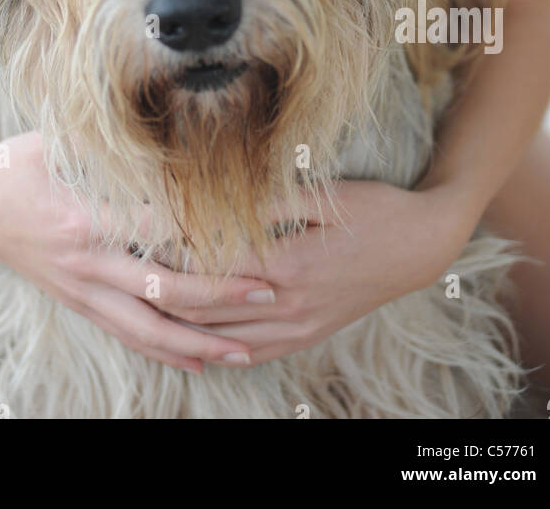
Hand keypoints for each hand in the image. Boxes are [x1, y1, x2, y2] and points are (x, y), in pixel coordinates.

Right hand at [0, 131, 276, 374]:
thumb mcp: (60, 139)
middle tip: (270, 294)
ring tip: (247, 350)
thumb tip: (173, 126)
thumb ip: (111, 142)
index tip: (251, 233)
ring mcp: (82, 289)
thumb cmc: (21, 161)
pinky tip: (200, 360)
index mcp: (85, 217)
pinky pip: (128, 334)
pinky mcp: (79, 302)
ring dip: (199, 341)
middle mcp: (86, 261)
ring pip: (147, 328)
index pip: (157, 229)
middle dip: (219, 296)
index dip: (205, 234)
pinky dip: (166, 350)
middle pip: (163, 288)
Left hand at [160, 180, 476, 366]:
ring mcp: (299, 326)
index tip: (137, 234)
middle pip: (207, 307)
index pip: (210, 265)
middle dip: (163, 291)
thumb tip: (215, 198)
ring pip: (223, 336)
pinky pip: (253, 353)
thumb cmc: (372, 210)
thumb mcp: (322, 195)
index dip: (170, 252)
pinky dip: (217, 347)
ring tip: (146, 300)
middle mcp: (289, 303)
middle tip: (128, 268)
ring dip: (183, 322)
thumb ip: (266, 201)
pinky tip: (194, 339)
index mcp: (288, 264)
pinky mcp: (308, 335)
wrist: (421, 247)